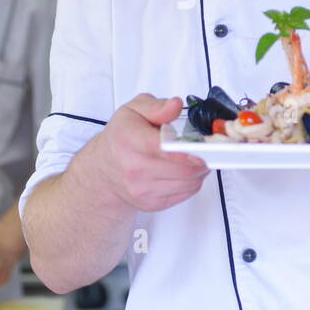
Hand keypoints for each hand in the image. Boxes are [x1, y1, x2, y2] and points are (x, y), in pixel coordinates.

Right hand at [86, 93, 208, 212]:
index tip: (202, 146)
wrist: (103, 170)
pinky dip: (192, 181)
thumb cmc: (121, 138)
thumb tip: (175, 105)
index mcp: (130, 141)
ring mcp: (143, 190)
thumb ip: (156, 106)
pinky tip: (185, 169)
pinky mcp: (151, 204)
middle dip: (202, 157)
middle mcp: (134, 169)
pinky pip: (186, 193)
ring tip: (195, 157)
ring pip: (190, 182)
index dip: (188, 150)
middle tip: (206, 147)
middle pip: (184, 169)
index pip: (164, 149)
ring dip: (200, 169)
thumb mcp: (133, 110)